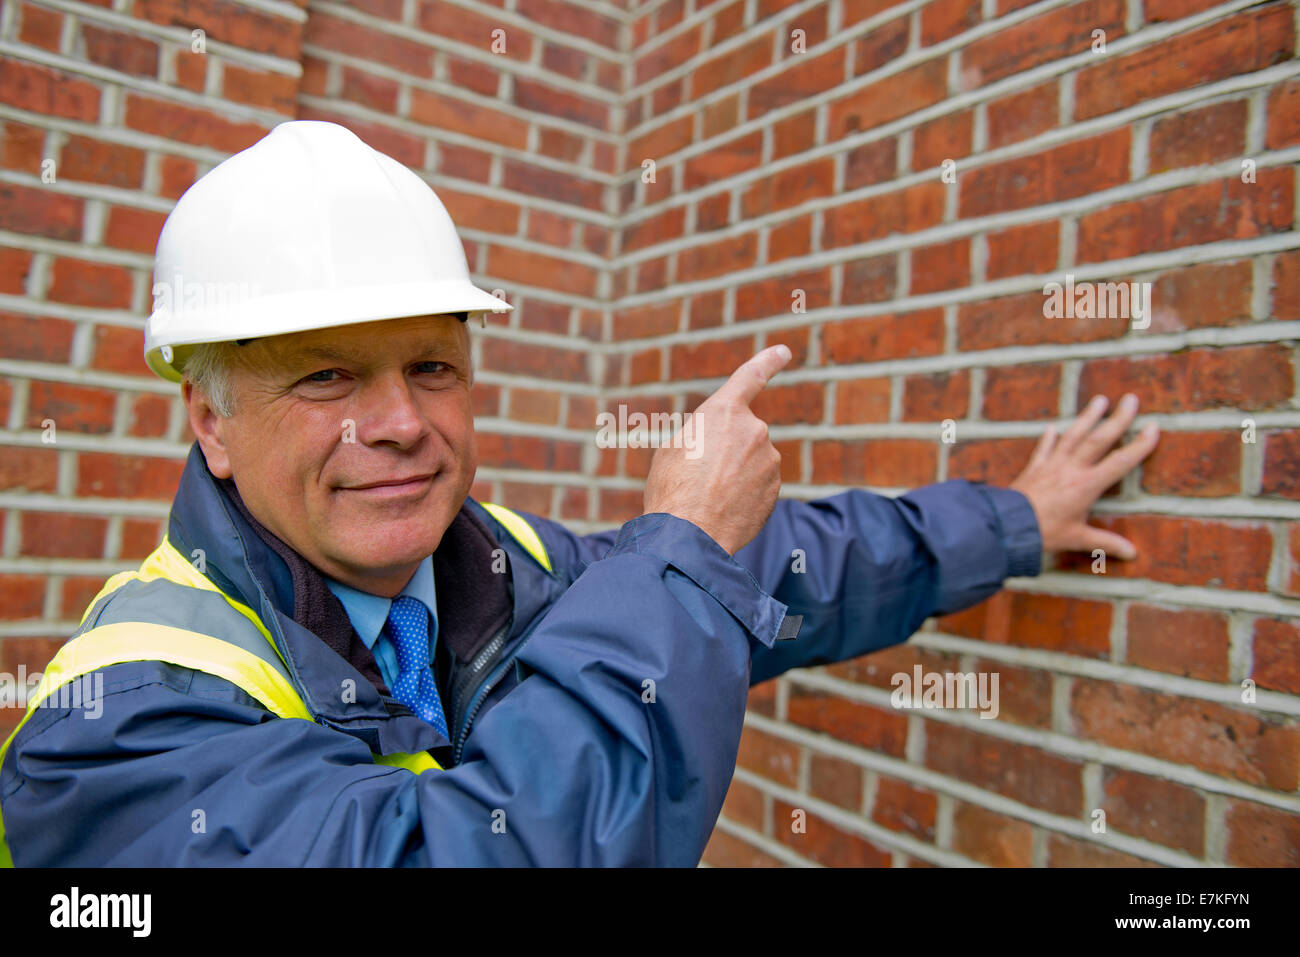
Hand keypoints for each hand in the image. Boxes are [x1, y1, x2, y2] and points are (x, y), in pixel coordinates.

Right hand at [643, 344, 791, 554]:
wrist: (690, 534)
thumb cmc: (672, 489)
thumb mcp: (673, 448)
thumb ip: (702, 434)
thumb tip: (718, 444)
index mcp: (724, 411)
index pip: (750, 377)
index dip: (767, 362)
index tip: (783, 352)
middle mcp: (754, 429)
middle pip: (741, 434)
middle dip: (725, 451)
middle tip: (699, 476)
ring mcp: (769, 460)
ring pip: (751, 461)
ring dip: (734, 474)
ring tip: (708, 495)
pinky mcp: (776, 488)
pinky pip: (759, 485)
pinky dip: (744, 494)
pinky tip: (724, 509)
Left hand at [1009, 393, 1159, 558]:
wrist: (1007, 525)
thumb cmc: (1043, 532)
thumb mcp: (1077, 538)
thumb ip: (1105, 542)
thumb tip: (1132, 553)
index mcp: (1087, 485)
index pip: (1120, 462)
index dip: (1139, 445)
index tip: (1154, 427)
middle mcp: (1071, 469)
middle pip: (1098, 439)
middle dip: (1117, 419)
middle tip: (1131, 399)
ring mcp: (1051, 465)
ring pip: (1073, 436)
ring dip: (1087, 417)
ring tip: (1100, 400)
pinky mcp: (1033, 468)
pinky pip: (1043, 449)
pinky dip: (1049, 438)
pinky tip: (1053, 427)